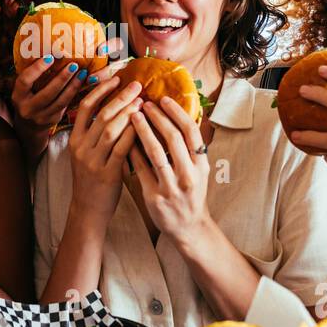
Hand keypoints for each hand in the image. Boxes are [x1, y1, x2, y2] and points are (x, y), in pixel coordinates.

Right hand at [10, 38, 122, 132]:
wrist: (28, 126)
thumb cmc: (28, 98)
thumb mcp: (24, 88)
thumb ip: (32, 74)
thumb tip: (47, 47)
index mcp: (18, 96)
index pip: (24, 81)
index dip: (37, 69)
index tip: (50, 57)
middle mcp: (28, 109)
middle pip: (47, 93)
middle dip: (62, 78)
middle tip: (74, 65)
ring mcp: (42, 117)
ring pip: (61, 101)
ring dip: (73, 86)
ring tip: (83, 73)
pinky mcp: (54, 120)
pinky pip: (68, 106)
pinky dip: (77, 94)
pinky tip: (84, 83)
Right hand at [68, 74, 142, 215]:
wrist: (87, 210)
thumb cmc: (92, 179)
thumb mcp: (86, 153)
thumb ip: (96, 133)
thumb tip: (116, 107)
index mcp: (75, 139)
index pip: (85, 107)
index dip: (101, 90)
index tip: (116, 78)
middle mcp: (81, 147)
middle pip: (101, 114)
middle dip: (120, 97)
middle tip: (137, 85)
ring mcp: (92, 161)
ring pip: (111, 129)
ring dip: (128, 112)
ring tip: (142, 102)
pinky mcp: (106, 174)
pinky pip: (121, 148)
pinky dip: (132, 134)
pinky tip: (143, 124)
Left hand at [127, 98, 212, 241]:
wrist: (188, 227)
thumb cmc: (191, 193)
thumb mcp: (199, 171)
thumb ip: (191, 148)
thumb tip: (180, 115)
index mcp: (201, 165)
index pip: (191, 132)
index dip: (177, 113)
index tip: (164, 99)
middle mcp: (188, 175)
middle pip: (173, 138)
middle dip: (157, 117)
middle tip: (144, 103)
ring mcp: (171, 187)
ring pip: (155, 152)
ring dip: (143, 130)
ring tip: (133, 115)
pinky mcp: (154, 197)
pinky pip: (141, 169)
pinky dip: (133, 152)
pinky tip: (125, 139)